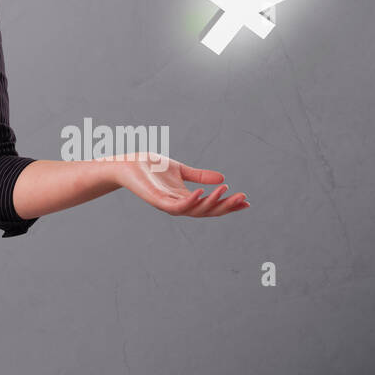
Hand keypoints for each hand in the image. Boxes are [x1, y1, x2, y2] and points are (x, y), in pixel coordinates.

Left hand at [112, 154, 248, 216]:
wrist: (128, 163)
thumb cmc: (151, 167)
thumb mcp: (182, 170)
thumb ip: (200, 175)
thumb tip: (223, 177)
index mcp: (185, 199)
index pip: (211, 206)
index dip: (228, 205)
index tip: (246, 201)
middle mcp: (179, 205)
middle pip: (207, 211)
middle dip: (226, 206)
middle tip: (243, 199)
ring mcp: (168, 205)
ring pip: (196, 210)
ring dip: (212, 202)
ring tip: (227, 191)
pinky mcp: (158, 201)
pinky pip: (177, 205)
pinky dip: (191, 200)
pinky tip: (202, 192)